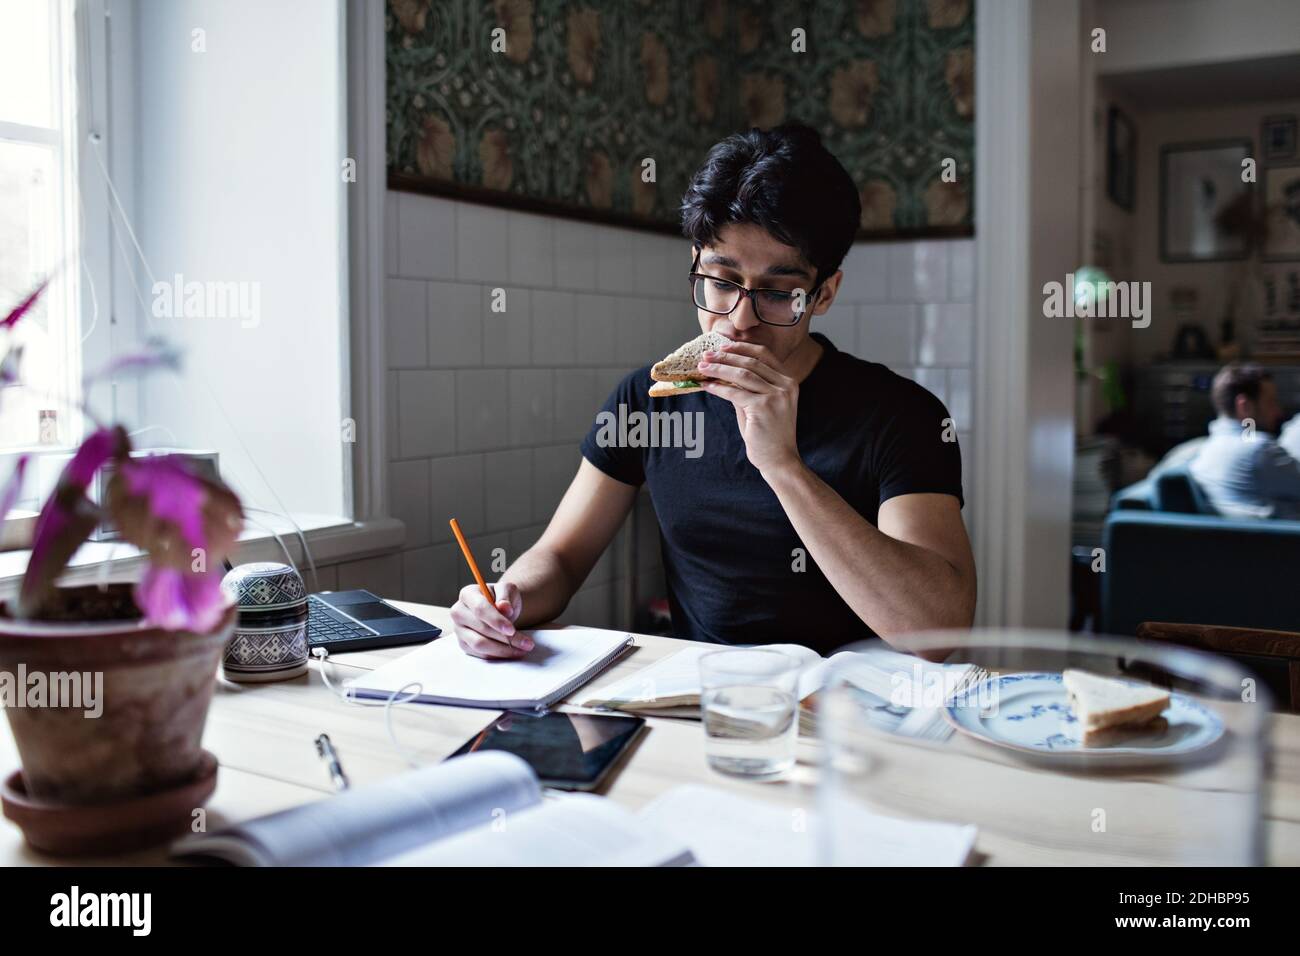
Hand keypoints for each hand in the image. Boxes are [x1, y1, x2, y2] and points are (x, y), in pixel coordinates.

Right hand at [449, 581, 530, 658]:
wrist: (500, 608)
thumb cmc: (502, 598)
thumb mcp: (508, 590)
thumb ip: (506, 596)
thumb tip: (504, 608)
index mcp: (467, 595)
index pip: (480, 609)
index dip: (496, 620)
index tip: (511, 630)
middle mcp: (459, 612)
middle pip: (481, 629)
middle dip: (506, 638)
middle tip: (527, 643)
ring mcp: (459, 630)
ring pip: (480, 645)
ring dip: (503, 650)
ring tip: (522, 649)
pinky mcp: (464, 644)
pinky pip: (481, 654)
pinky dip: (498, 655)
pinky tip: (513, 652)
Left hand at [698, 340, 800, 474]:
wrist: (779, 459)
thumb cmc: (768, 434)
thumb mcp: (761, 404)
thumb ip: (748, 388)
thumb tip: (724, 372)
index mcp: (788, 381)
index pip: (764, 355)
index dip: (742, 348)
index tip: (722, 346)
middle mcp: (786, 385)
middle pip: (751, 362)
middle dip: (726, 357)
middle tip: (706, 355)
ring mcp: (776, 396)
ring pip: (742, 375)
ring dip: (719, 369)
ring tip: (703, 367)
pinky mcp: (763, 408)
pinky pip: (735, 393)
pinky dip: (718, 388)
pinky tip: (707, 386)